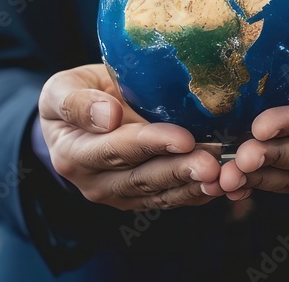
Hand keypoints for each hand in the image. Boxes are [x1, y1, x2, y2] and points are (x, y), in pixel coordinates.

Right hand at [39, 64, 223, 210]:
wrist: (79, 118)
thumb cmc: (74, 95)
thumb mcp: (61, 89)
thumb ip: (77, 102)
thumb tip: (108, 115)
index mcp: (74, 154)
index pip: (116, 150)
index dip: (151, 144)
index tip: (183, 138)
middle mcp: (96, 183)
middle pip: (143, 178)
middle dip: (181, 171)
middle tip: (213, 163)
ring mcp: (120, 195)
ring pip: (162, 193)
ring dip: (196, 186)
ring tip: (225, 175)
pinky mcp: (142, 198)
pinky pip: (173, 199)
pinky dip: (201, 193)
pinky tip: (227, 185)